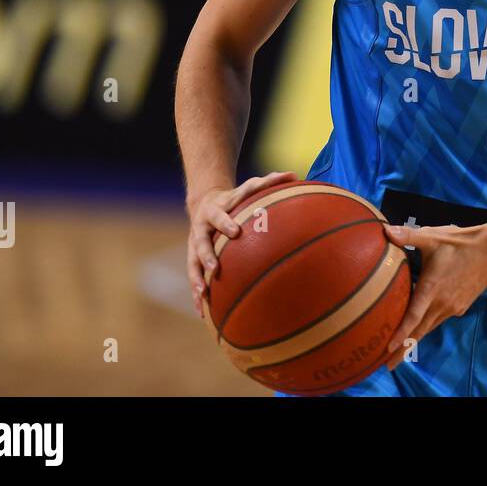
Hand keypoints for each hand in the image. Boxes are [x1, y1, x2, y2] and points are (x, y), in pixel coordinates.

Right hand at [186, 171, 298, 316]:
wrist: (204, 203)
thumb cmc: (236, 199)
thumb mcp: (248, 188)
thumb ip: (270, 182)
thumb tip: (294, 174)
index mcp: (216, 210)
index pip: (220, 215)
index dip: (226, 222)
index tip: (236, 232)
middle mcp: (202, 228)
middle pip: (200, 242)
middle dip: (207, 255)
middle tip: (216, 267)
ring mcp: (194, 245)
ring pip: (192, 264)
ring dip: (197, 279)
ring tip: (203, 294)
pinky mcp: (192, 259)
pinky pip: (194, 278)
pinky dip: (197, 295)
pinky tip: (203, 312)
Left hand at [380, 223, 486, 370]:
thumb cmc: (460, 243)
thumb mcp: (432, 237)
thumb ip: (407, 235)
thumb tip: (384, 230)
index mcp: (432, 288)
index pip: (413, 317)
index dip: (400, 335)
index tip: (387, 349)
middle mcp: (442, 303)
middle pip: (420, 331)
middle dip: (403, 350)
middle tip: (387, 365)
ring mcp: (453, 307)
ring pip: (430, 327)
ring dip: (415, 340)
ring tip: (400, 353)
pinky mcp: (460, 307)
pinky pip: (440, 319)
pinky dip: (428, 326)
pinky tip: (421, 326)